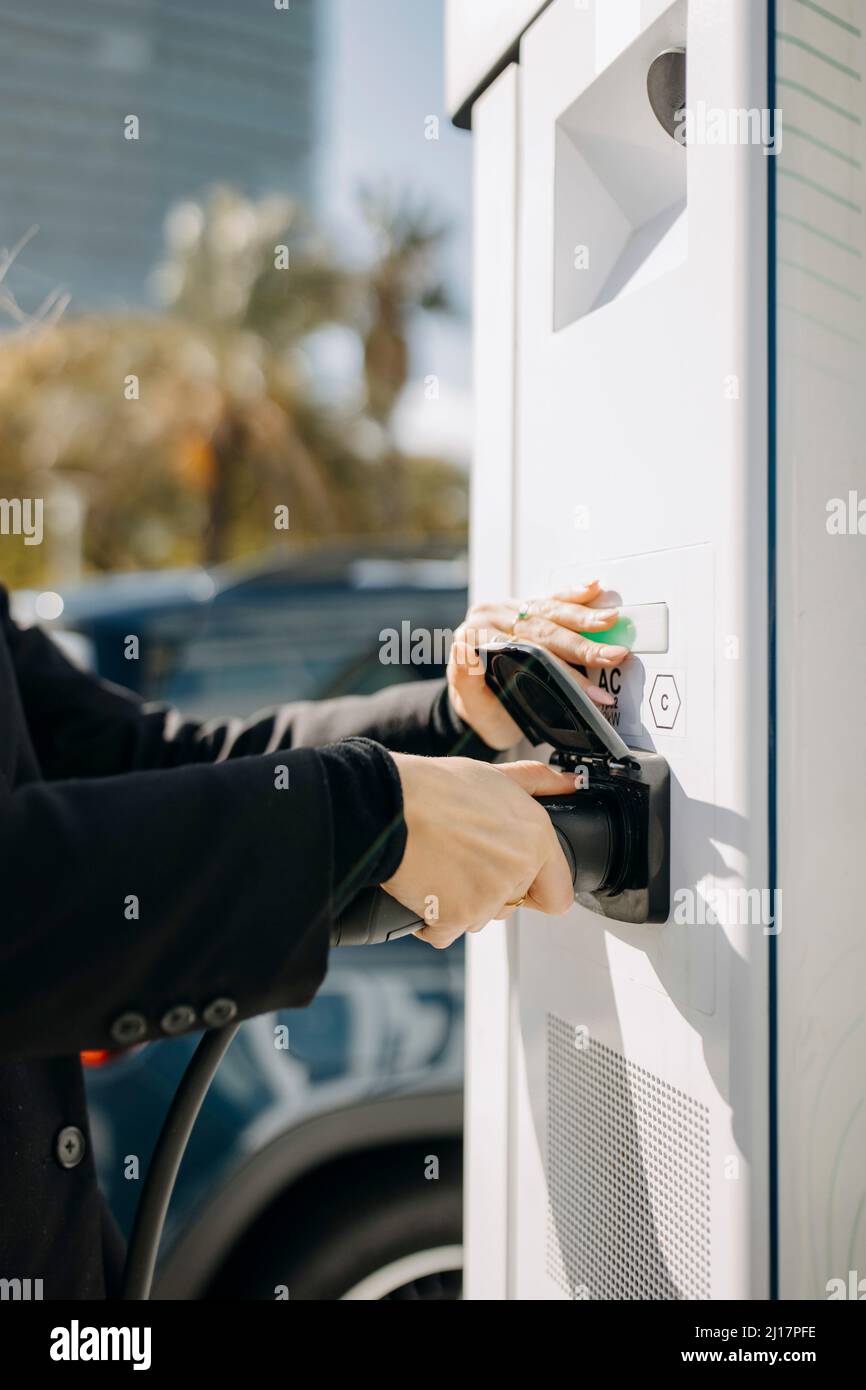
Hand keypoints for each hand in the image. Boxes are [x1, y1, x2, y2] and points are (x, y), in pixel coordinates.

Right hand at [382, 754, 576, 948]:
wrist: (389, 805)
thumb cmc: (435, 789)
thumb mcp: (495, 775)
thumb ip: (537, 783)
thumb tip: (570, 783)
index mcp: (535, 838)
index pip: (558, 894)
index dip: (536, 891)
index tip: (518, 883)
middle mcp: (518, 869)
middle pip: (510, 906)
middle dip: (488, 892)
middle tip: (460, 860)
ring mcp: (487, 897)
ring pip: (478, 920)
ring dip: (458, 905)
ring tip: (438, 866)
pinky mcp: (455, 917)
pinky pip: (444, 933)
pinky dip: (430, 919)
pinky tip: (421, 886)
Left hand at [447, 579, 629, 750]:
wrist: (477, 705)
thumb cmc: (478, 708)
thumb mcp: (470, 704)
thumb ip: (464, 678)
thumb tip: (462, 647)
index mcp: (475, 638)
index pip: (526, 652)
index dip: (562, 671)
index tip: (589, 689)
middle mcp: (490, 617)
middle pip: (542, 629)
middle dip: (582, 645)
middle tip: (613, 655)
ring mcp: (507, 609)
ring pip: (549, 610)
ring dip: (584, 616)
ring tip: (610, 619)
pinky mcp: (522, 606)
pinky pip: (549, 599)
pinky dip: (572, 595)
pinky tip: (593, 589)